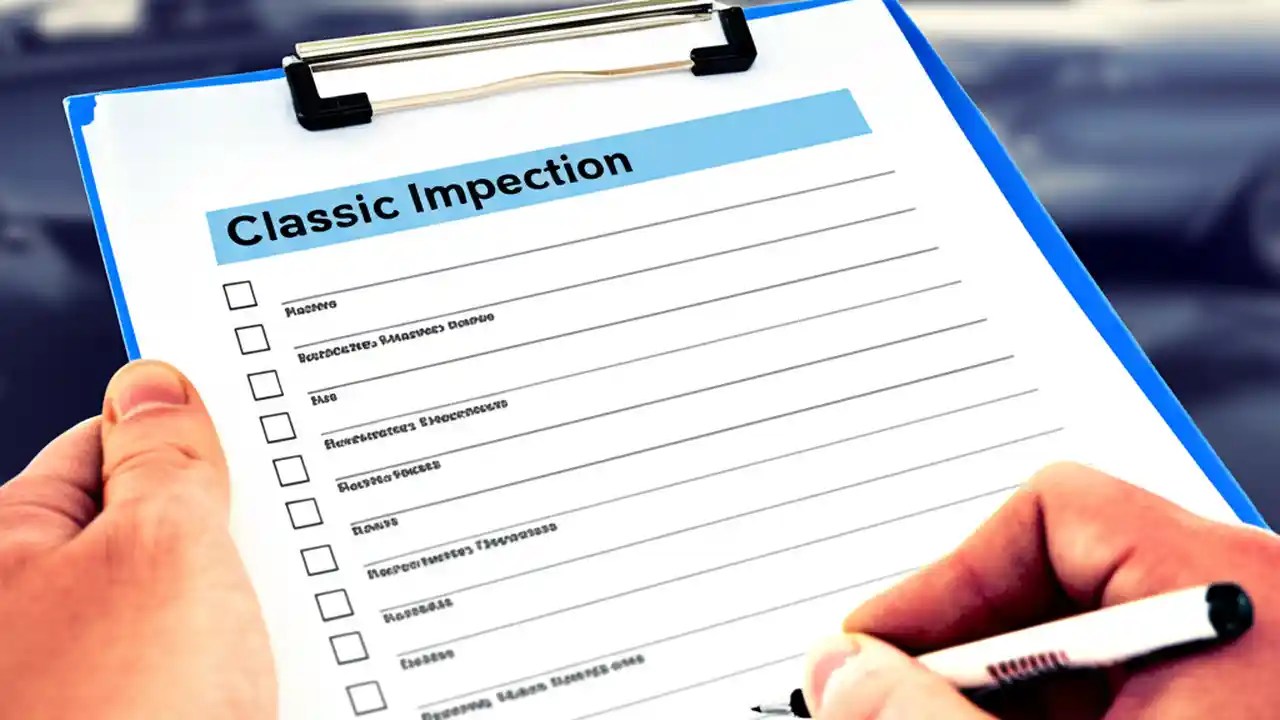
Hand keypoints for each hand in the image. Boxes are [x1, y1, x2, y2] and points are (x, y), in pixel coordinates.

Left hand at [0, 361, 274, 719]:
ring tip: (266, 646)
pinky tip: (261, 688)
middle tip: (270, 553)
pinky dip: (235, 671)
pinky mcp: (130, 716)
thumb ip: (165, 460)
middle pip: (149, 526)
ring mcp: (74, 678)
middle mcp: (28, 616)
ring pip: (182, 606)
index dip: (186, 433)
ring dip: (242, 613)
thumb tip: (153, 387)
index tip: (251, 432)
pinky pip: (194, 670)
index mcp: (5, 552)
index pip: (107, 445)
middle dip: (221, 532)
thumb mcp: (167, 553)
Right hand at [803, 463, 1279, 719]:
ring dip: (984, 691)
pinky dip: (1032, 715)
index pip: (1056, 509)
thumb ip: (934, 719)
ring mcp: (1233, 667)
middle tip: (885, 700)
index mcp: (1236, 597)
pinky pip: (1106, 686)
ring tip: (921, 715)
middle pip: (1054, 578)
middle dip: (956, 649)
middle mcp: (1245, 614)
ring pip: (1072, 644)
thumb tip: (840, 671)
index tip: (875, 648)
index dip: (946, 578)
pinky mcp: (1221, 707)